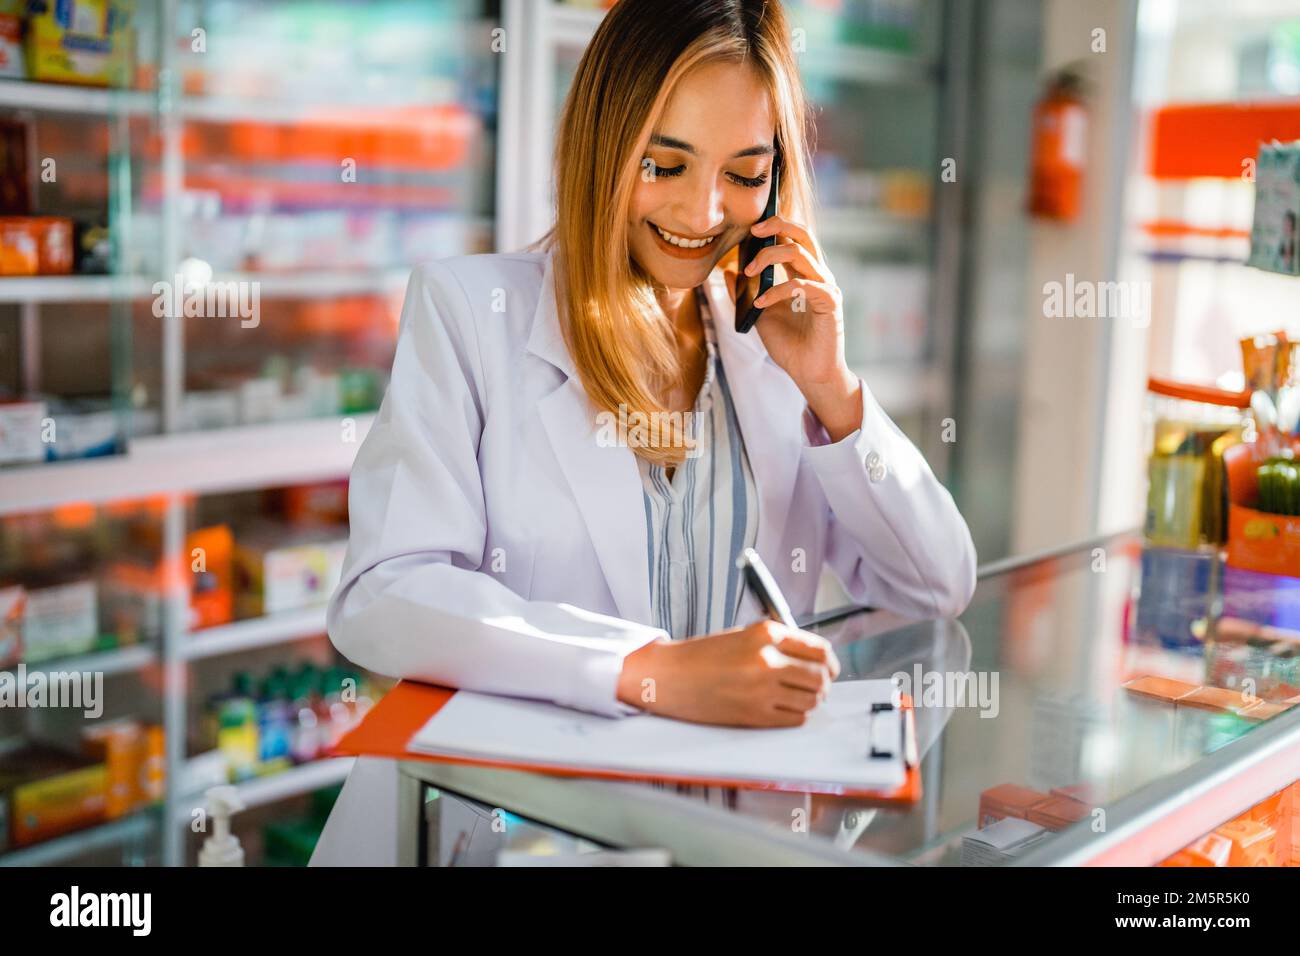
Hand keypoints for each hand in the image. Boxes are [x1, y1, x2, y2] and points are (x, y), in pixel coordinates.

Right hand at [616, 620, 840, 726]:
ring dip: (810, 700)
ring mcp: (762, 689)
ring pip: (812, 699)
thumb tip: (814, 658)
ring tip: (797, 696)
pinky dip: (796, 715)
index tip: (828, 667)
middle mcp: (767, 660)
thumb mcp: (744, 635)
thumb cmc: (702, 655)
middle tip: (816, 685)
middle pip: (820, 676)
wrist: (669, 676)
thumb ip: (779, 643)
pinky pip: (796, 718)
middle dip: (823, 682)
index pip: (819, 649)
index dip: (829, 661)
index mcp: (766, 633)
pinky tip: (783, 708)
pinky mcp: (755, 714)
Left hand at [729, 215, 862, 440]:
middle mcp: (817, 276)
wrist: (809, 374)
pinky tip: (761, 302)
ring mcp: (826, 288)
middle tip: (753, 230)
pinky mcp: (830, 304)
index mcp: (803, 275)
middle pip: (803, 235)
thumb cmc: (790, 346)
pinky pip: (804, 286)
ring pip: (801, 254)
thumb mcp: (760, 316)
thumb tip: (728, 273)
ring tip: (749, 270)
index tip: (751, 227)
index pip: (793, 238)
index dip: (775, 226)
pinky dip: (778, 290)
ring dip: (771, 257)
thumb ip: (746, 294)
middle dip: (778, 226)